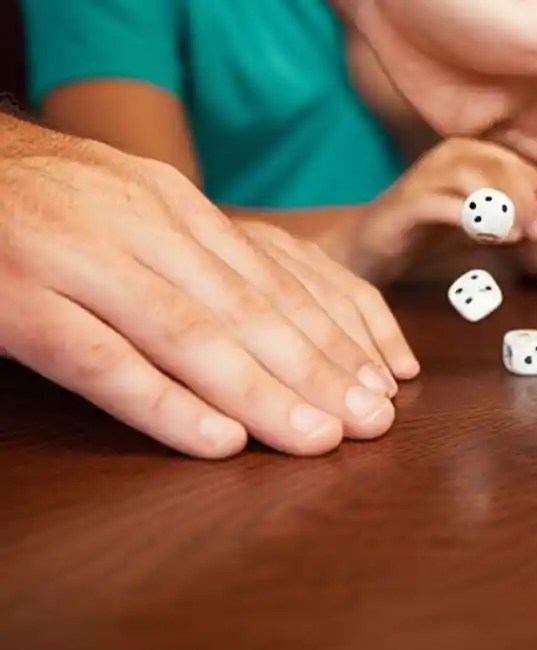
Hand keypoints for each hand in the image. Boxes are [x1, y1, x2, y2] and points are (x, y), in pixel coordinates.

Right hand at [0, 125, 415, 457]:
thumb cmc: (49, 201)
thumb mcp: (132, 206)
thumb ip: (199, 254)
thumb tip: (286, 319)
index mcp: (173, 206)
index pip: (274, 278)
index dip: (332, 336)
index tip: (381, 383)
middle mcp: (138, 227)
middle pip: (247, 310)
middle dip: (318, 370)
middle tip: (373, 422)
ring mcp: (76, 262)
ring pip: (190, 336)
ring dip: (263, 394)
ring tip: (319, 439)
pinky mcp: (17, 302)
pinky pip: (102, 362)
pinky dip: (166, 405)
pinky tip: (220, 442)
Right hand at [331, 138, 536, 283]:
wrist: (371, 247)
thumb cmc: (431, 232)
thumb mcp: (481, 224)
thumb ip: (512, 217)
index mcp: (470, 152)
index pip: (516, 158)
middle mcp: (448, 155)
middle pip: (499, 163)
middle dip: (524, 198)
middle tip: (536, 230)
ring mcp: (425, 175)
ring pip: (473, 175)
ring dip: (501, 206)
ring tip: (515, 234)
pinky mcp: (406, 203)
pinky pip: (441, 202)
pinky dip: (469, 219)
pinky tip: (486, 239)